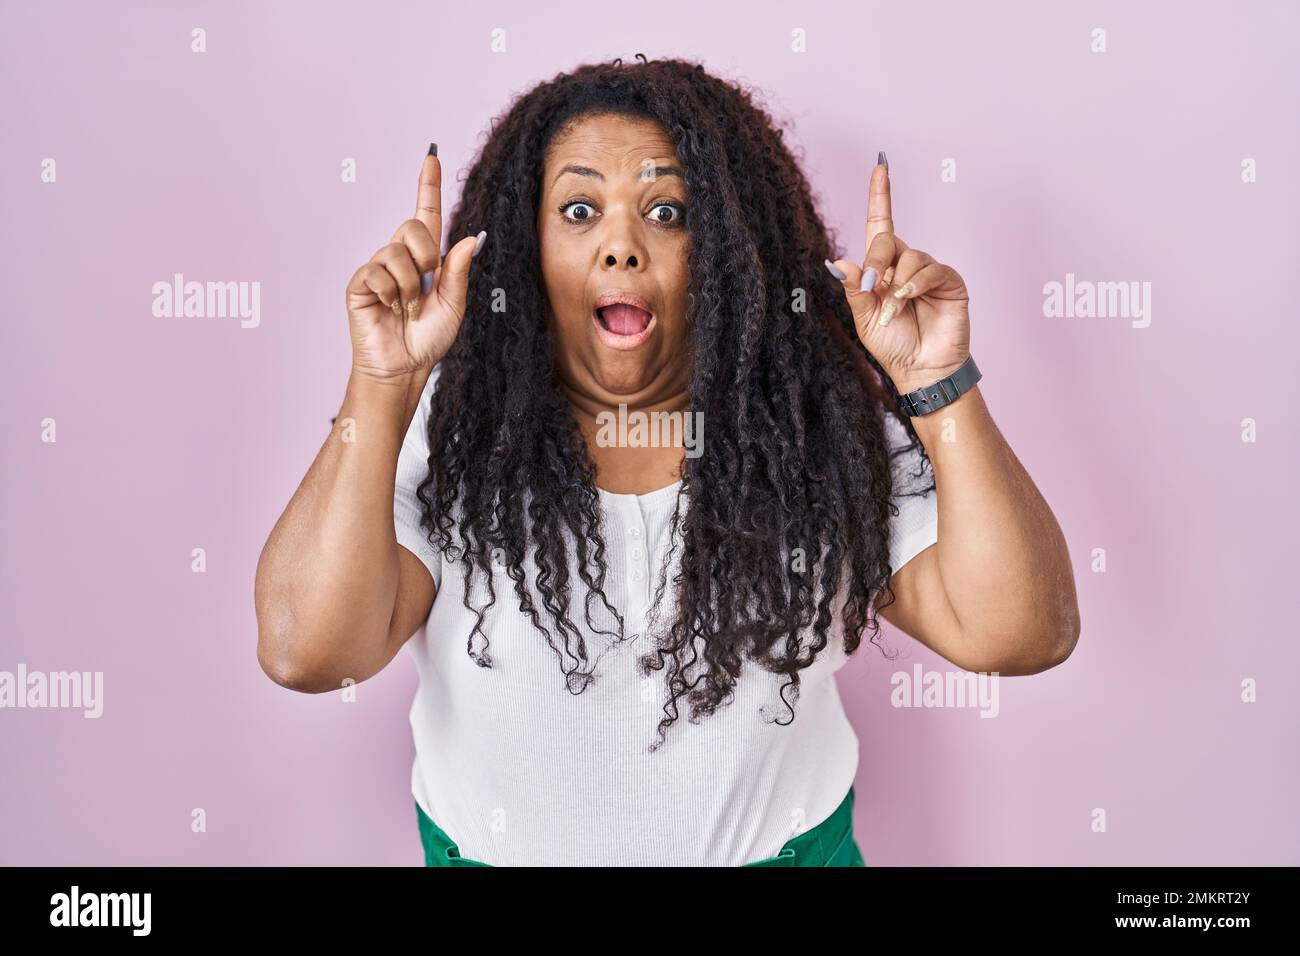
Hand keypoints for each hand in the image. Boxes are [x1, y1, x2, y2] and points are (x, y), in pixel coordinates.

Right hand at [345, 145, 485, 382]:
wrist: (405, 367)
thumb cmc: (428, 339)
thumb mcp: (454, 304)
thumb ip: (459, 272)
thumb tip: (471, 237)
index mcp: (426, 259)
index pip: (426, 214)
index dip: (428, 185)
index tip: (432, 157)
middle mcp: (400, 257)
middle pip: (412, 225)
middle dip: (427, 253)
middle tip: (427, 282)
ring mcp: (378, 269)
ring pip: (396, 252)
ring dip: (410, 285)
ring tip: (407, 307)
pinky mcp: (360, 283)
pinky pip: (378, 272)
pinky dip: (391, 294)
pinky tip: (389, 309)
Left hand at [825, 157, 970, 394]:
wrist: (919, 369)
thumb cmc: (892, 344)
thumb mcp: (864, 317)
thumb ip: (853, 288)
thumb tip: (836, 262)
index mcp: (881, 269)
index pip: (879, 224)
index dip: (880, 195)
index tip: (880, 166)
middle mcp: (904, 264)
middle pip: (888, 240)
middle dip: (877, 261)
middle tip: (872, 286)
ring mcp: (928, 271)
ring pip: (910, 256)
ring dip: (897, 285)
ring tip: (893, 310)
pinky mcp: (949, 281)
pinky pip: (931, 268)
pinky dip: (915, 284)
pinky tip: (908, 299)